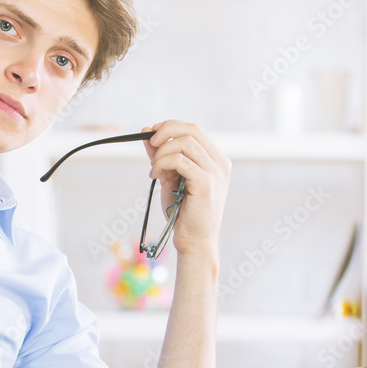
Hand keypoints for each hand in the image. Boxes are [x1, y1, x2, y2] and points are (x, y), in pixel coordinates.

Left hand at [142, 120, 230, 257]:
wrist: (194, 240)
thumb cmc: (183, 211)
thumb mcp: (170, 177)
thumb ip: (161, 155)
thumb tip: (146, 131)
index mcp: (216, 159)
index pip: (194, 129)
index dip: (171, 126)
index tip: (151, 134)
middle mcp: (220, 162)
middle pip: (192, 129)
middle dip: (166, 131)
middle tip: (150, 143)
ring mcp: (215, 172)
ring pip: (184, 142)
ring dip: (162, 152)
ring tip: (154, 169)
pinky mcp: (206, 182)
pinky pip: (180, 160)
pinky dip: (162, 163)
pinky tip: (155, 176)